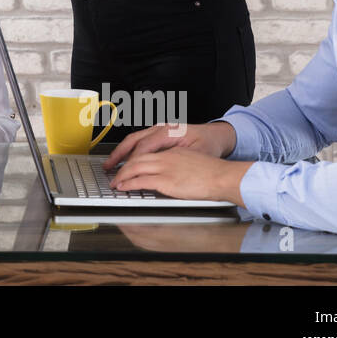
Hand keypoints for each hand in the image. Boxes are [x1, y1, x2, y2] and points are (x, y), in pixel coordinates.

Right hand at [105, 121, 236, 170]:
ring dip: (121, 151)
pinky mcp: (160, 133)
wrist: (218, 135)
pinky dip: (130, 149)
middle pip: (134, 140)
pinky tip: (125, 158)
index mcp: (170, 131)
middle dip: (119, 154)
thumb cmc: (210, 144)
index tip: (125, 174)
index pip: (144, 147)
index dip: (133, 161)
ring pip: (134, 138)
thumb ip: (177, 160)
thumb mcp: (197, 154)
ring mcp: (159, 128)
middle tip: (108, 167)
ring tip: (111, 163)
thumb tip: (160, 168)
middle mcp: (162, 127)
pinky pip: (140, 140)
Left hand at [108, 147, 252, 205]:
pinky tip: (123, 187)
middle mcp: (166, 156)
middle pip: (136, 156)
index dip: (132, 156)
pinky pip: (141, 180)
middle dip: (121, 164)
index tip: (125, 162)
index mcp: (172, 150)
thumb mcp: (193, 161)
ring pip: (135, 167)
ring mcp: (165, 167)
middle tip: (112, 170)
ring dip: (121, 175)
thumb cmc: (214, 172)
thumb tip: (171, 172)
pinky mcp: (166, 180)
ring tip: (115, 181)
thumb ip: (178, 163)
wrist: (224, 176)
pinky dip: (128, 183)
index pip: (146, 150)